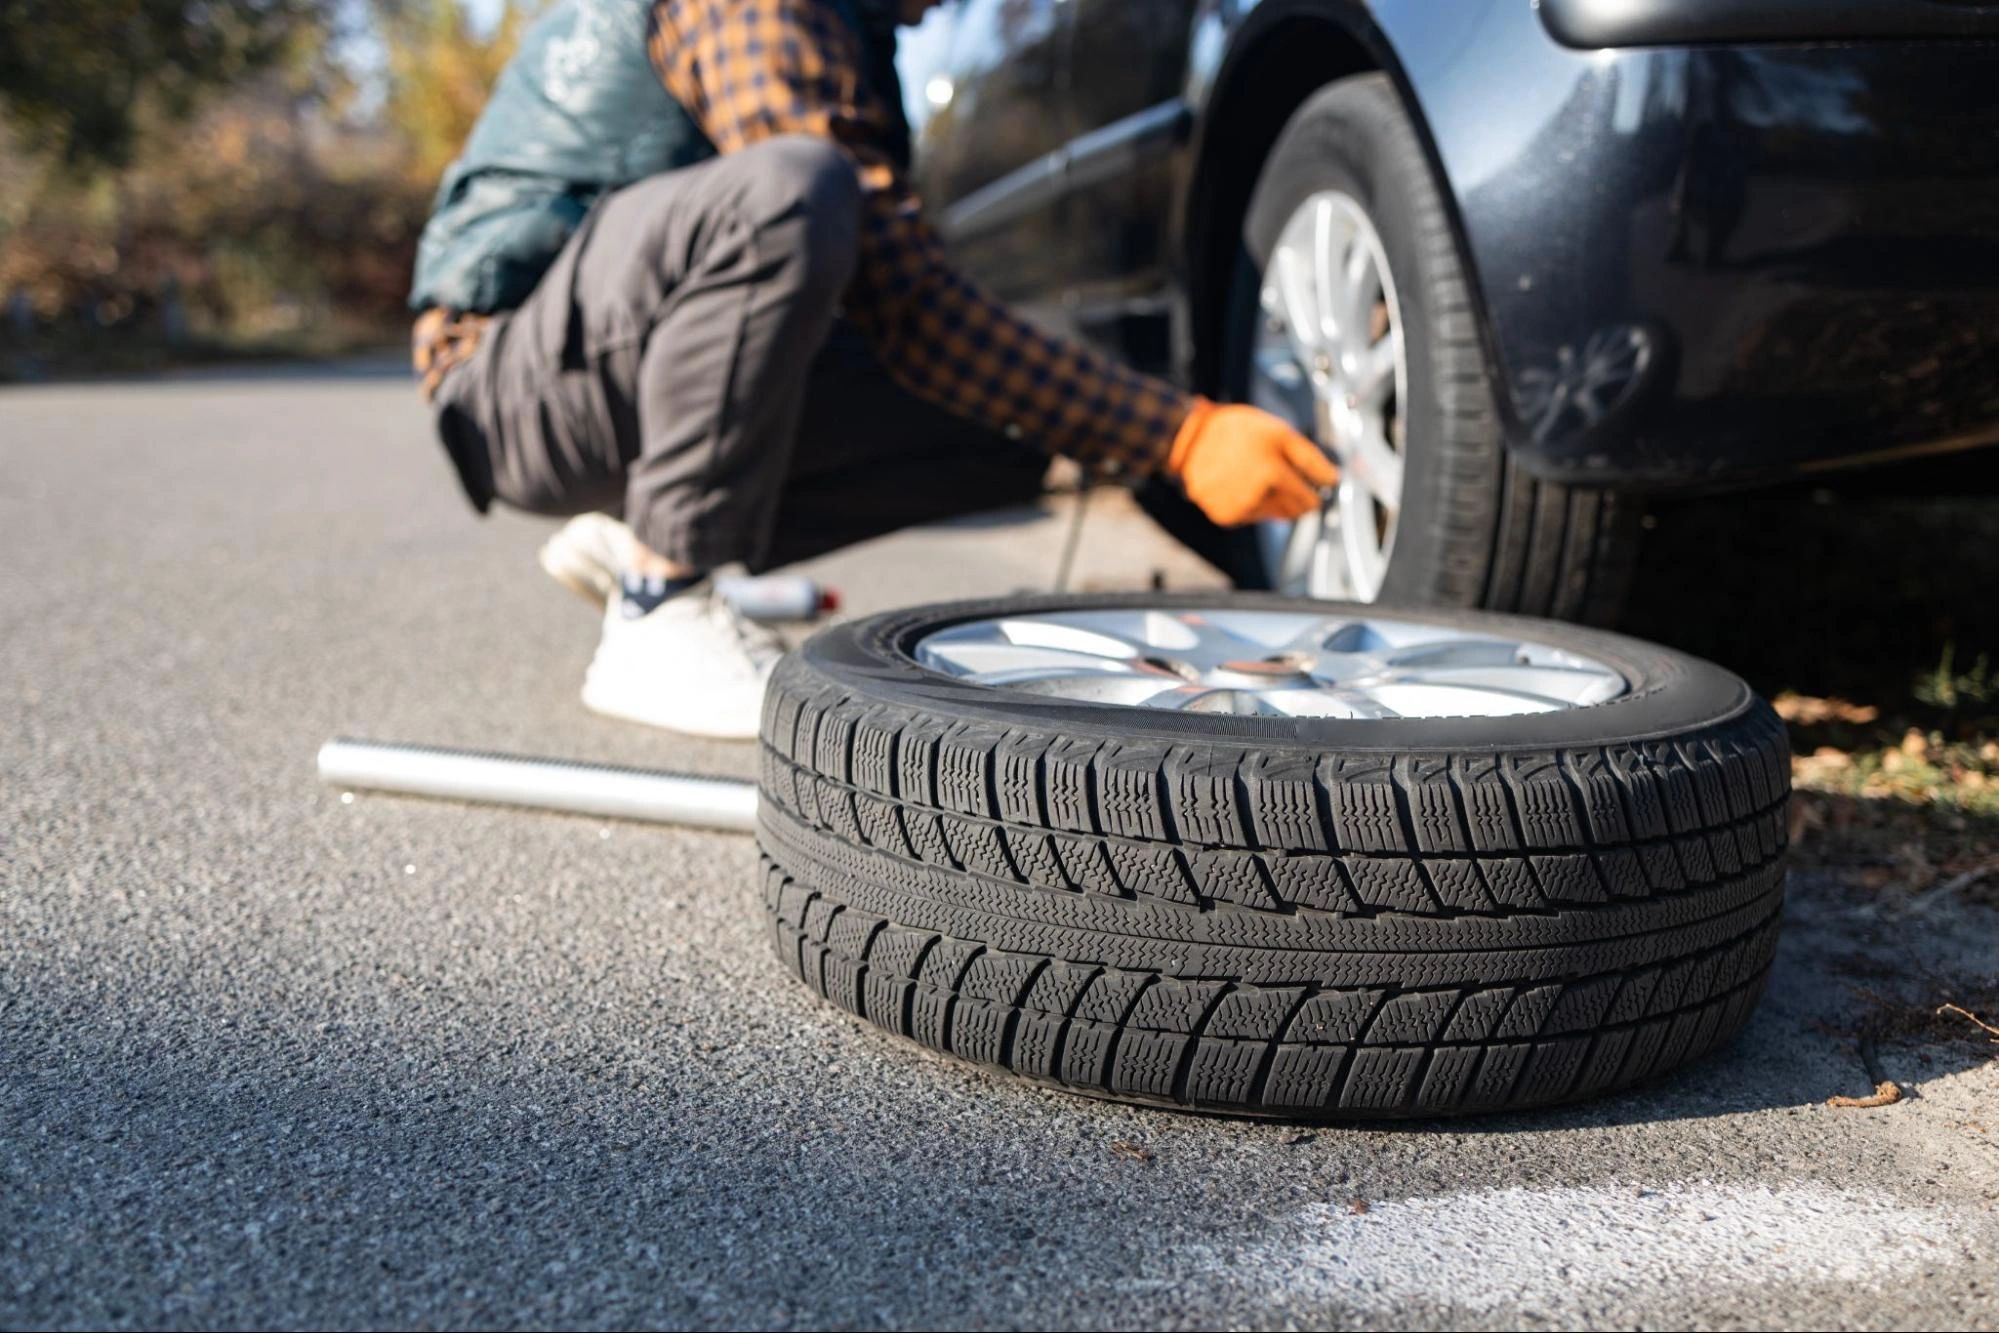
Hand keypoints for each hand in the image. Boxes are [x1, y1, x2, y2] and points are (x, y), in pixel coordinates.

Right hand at [1166, 398, 1338, 526]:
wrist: (1191, 439)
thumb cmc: (1237, 431)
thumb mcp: (1279, 432)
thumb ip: (1311, 458)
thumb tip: (1333, 479)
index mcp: (1273, 475)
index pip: (1310, 501)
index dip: (1314, 491)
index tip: (1311, 483)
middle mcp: (1256, 498)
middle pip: (1292, 513)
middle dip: (1293, 496)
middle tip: (1280, 475)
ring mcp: (1238, 509)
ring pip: (1271, 515)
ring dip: (1271, 500)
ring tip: (1254, 474)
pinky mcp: (1224, 516)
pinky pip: (1249, 516)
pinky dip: (1249, 504)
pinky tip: (1239, 484)